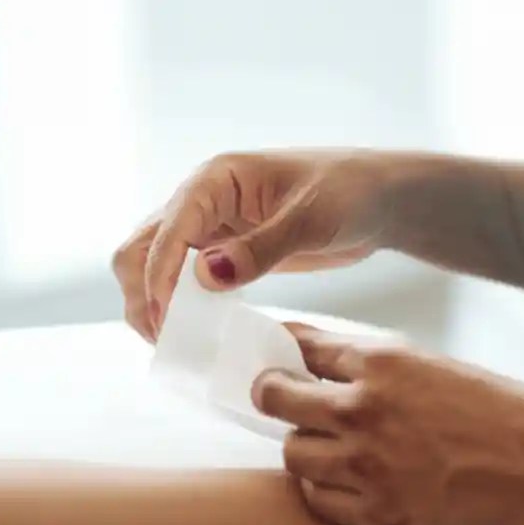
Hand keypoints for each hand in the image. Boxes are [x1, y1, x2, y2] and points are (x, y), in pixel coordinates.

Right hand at [111, 150, 391, 340]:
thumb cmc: (352, 192)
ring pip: (156, 265)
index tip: (171, 320)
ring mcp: (211, 227)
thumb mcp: (311, 219)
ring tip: (175, 345)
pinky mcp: (226, 251)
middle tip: (165, 340)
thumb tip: (204, 275)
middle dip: (143, 292)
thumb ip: (261, 247)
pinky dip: (182, 306)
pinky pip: (186, 280)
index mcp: (215, 179)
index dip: (161, 276)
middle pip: (142, 246)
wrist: (381, 199)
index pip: (167, 229)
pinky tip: (196, 334)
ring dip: (155, 302)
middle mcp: (202, 200)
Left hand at [253, 324, 523, 524]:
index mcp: (384, 360)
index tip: (278, 353)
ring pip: (293, 453)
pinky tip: (344, 484)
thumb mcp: (441, 369)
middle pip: (276, 397)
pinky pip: (319, 500)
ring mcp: (365, 462)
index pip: (305, 345)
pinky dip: (325, 492)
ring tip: (325, 448)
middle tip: (278, 397)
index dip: (285, 349)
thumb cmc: (508, 416)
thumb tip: (341, 370)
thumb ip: (387, 371)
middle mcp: (363, 406)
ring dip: (306, 448)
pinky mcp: (376, 511)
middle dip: (273, 394)